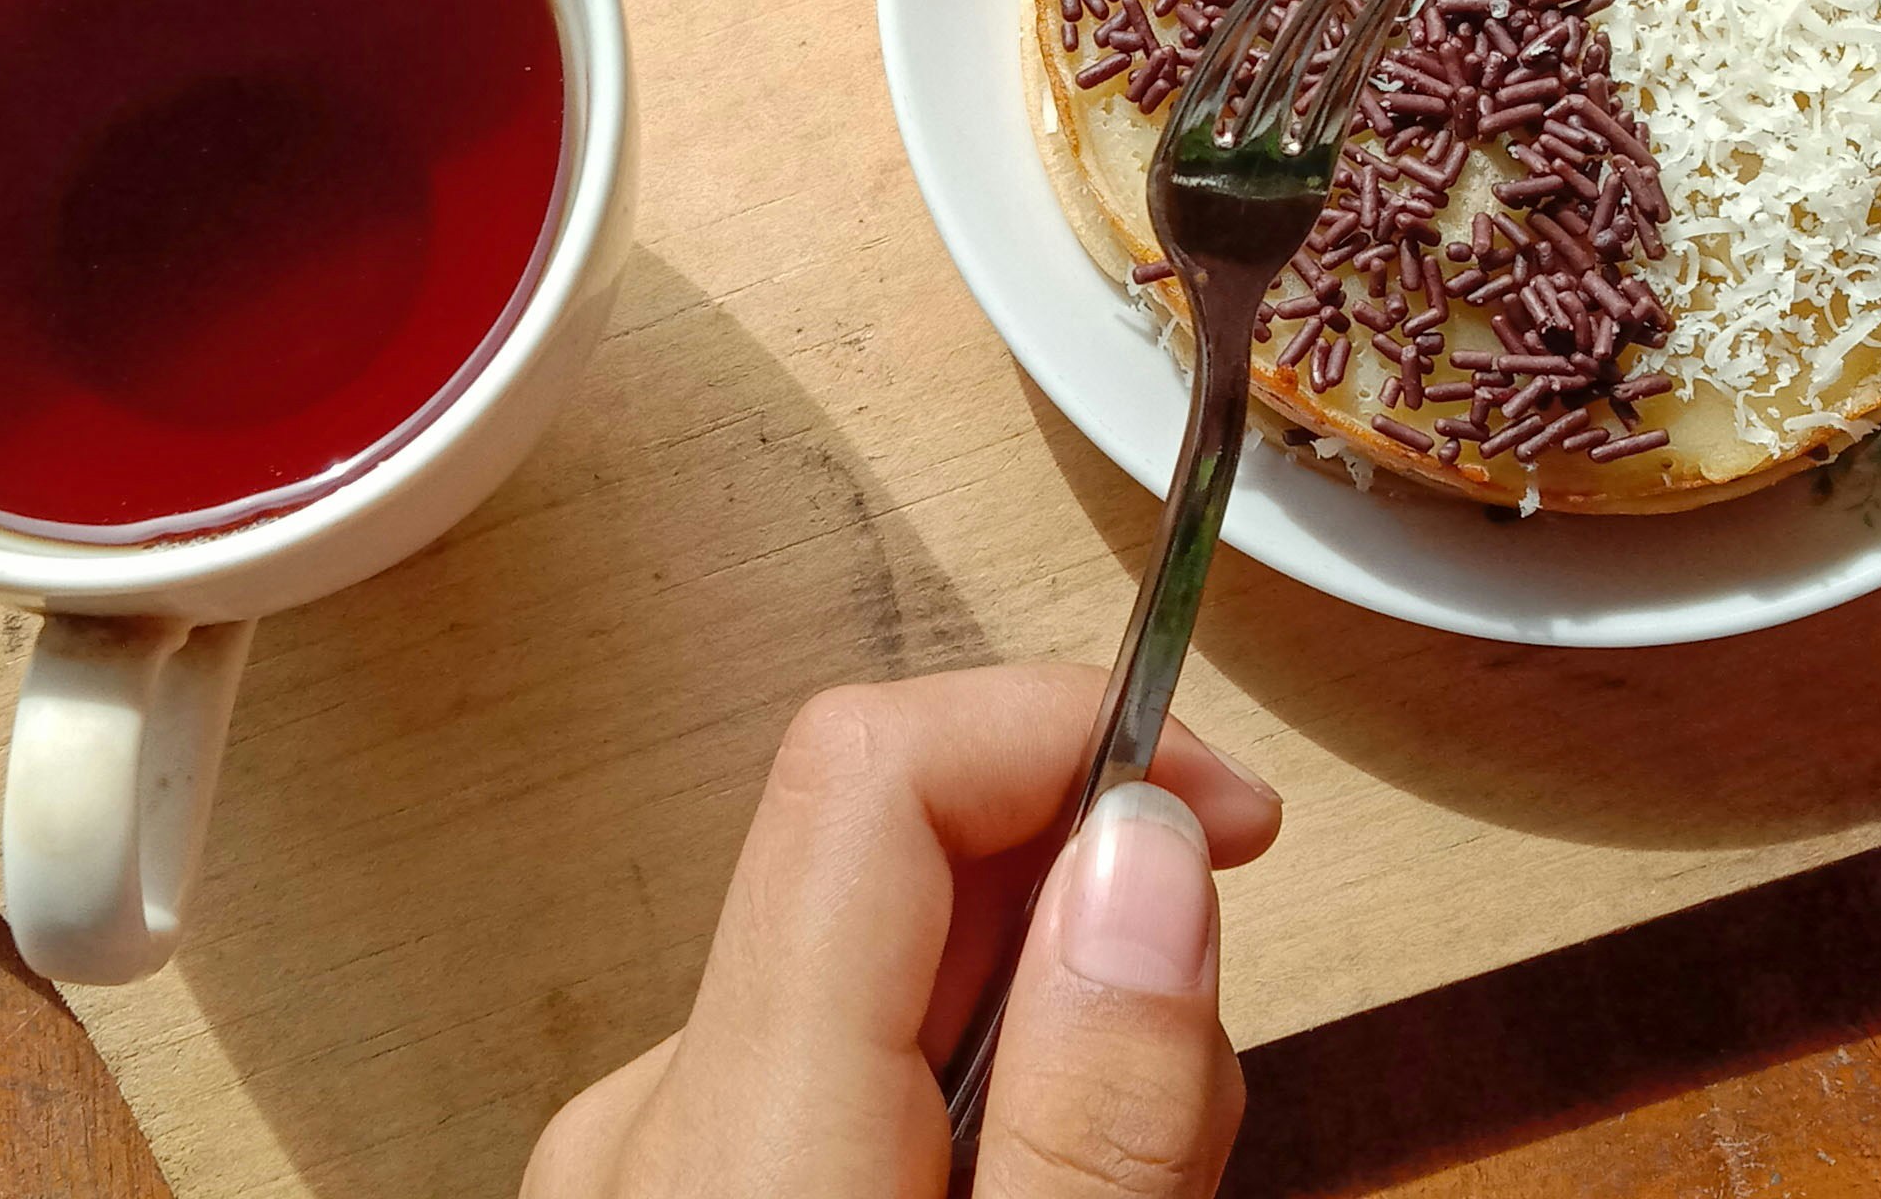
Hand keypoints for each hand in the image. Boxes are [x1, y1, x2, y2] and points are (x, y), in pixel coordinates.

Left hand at [524, 662, 1283, 1198]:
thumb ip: (1098, 1113)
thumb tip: (1146, 841)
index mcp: (737, 1130)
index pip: (872, 764)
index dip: (1070, 727)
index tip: (1233, 820)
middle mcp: (656, 1114)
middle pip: (896, 873)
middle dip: (1085, 925)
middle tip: (1193, 1098)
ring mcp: (646, 1162)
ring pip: (886, 981)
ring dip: (1036, 1030)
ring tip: (1107, 1184)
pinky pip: (840, 1073)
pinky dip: (965, 1108)